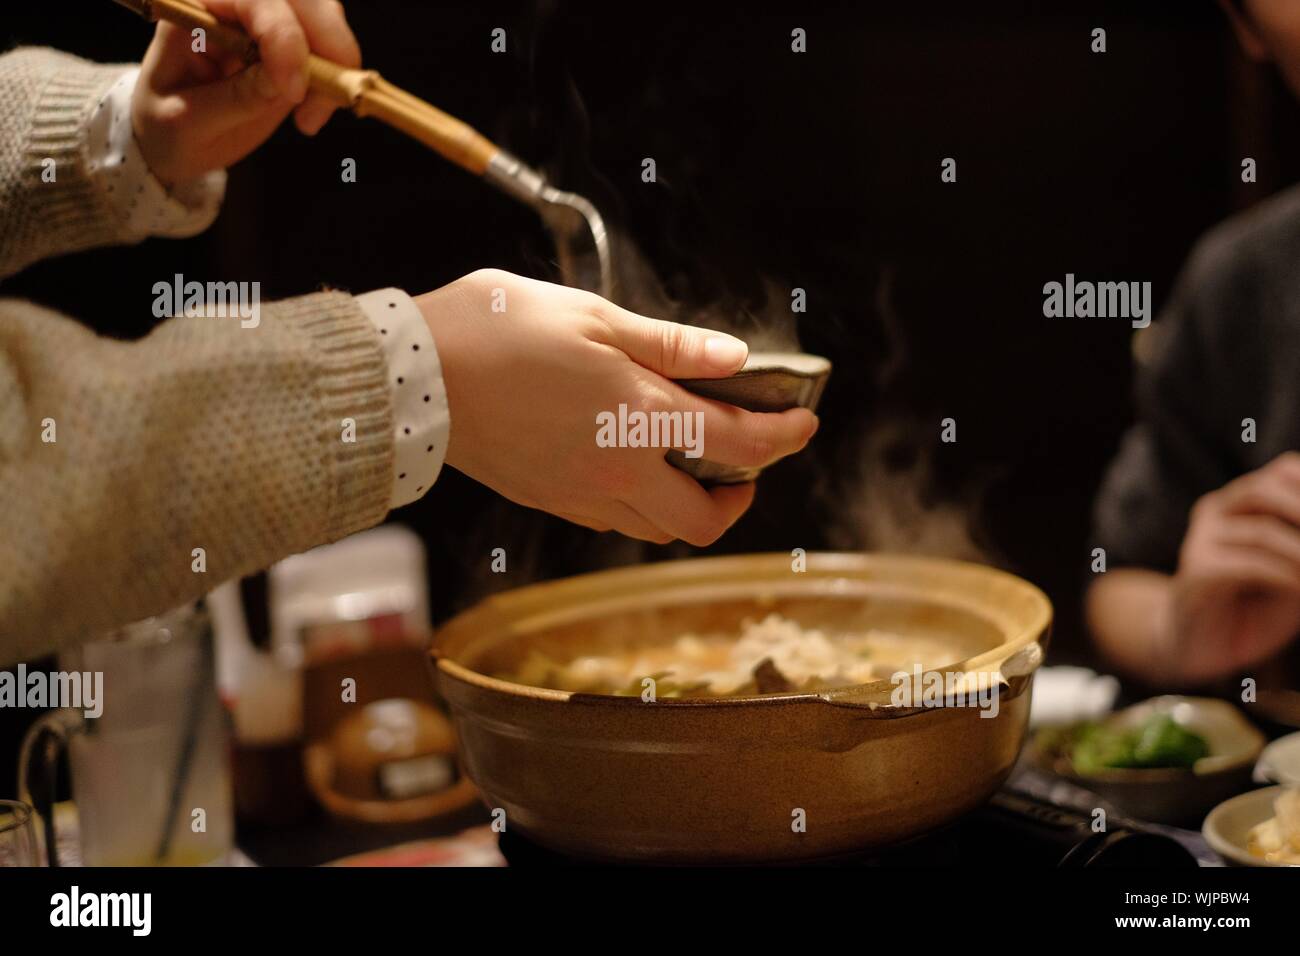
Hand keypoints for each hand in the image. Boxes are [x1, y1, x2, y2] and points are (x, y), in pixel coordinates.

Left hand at [131, 0, 360, 185]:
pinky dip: (337, 75)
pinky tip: (316, 109)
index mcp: (193, 7)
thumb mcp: (186, 121)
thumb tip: (285, 82)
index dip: (282, 36)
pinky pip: (329, 42)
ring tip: (313, 114)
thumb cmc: (164, 125)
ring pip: (323, 12)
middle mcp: (232, 3)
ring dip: (337, 61)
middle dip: (328, 43)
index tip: (292, 90)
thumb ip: (234, 98)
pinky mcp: (289, 43)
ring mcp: (264, 19)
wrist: (170, 136)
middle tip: (329, 100)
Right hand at [416, 270, 819, 545]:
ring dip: (692, 505)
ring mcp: (582, 495)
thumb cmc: (496, 331)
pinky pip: (616, 520)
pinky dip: (644, 502)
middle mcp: (617, 470)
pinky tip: (633, 461)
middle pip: (706, 521)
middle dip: (741, 498)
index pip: (740, 444)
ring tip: (691, 460)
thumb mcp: (593, 316)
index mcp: (638, 415)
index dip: (784, 437)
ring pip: (660, 530)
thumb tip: (733, 357)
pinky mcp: (552, 502)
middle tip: (744, 460)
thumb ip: (669, 344)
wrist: (413, 380)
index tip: (803, 423)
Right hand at [1166, 451, 1299, 682]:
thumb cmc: (1256, 608)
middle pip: (1265, 489)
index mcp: (1241, 503)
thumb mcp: (1296, 573)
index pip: (1284, 471)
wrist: (1202, 648)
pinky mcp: (1196, 572)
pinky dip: (1286, 578)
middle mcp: (1216, 511)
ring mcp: (1200, 540)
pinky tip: (1299, 590)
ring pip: (1262, 531)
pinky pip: (1249, 566)